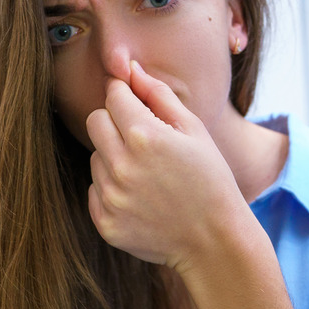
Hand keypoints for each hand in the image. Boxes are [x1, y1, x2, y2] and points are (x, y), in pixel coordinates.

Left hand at [85, 60, 251, 273]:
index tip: (135, 103)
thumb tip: (129, 69)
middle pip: (95, 121)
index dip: (125, 95)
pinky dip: (112, 188)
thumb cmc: (210, 179)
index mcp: (145, 136)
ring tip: (147, 174)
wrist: (214, 240)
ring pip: (95, 157)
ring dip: (114, 157)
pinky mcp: (105, 222)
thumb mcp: (193, 130)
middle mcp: (122, 166)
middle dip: (114, 121)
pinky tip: (141, 197)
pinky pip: (94, 190)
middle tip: (141, 137)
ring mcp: (111, 197)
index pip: (113, 96)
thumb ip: (158, 94)